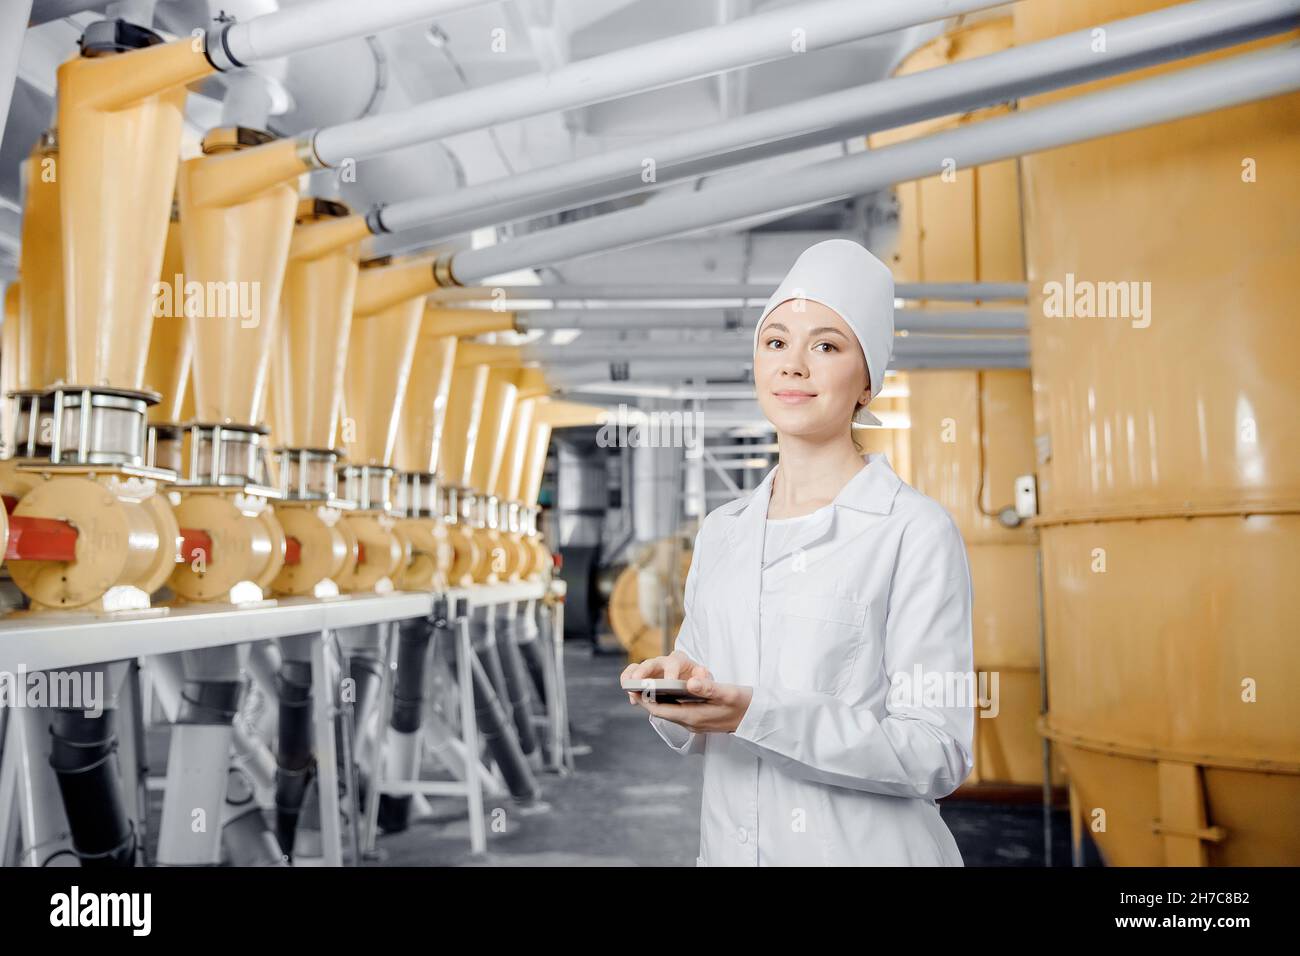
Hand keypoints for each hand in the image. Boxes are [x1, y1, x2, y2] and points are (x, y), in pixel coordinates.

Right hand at [622, 651, 711, 704]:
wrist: (700, 692)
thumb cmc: (705, 688)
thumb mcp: (712, 686)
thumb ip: (706, 684)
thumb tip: (695, 682)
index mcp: (682, 662)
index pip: (675, 662)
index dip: (670, 672)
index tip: (668, 683)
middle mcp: (665, 663)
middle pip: (652, 663)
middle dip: (644, 672)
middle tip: (638, 682)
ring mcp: (654, 671)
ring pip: (638, 668)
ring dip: (631, 676)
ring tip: (627, 687)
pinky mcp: (646, 680)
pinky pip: (633, 679)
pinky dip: (630, 687)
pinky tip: (632, 700)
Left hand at [635, 675, 753, 734]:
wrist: (759, 720)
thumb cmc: (745, 704)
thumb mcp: (729, 693)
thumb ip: (708, 688)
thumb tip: (690, 682)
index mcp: (693, 717)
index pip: (660, 709)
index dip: (644, 698)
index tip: (632, 687)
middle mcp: (690, 723)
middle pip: (660, 711)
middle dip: (646, 699)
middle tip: (632, 684)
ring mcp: (694, 723)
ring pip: (667, 711)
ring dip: (656, 700)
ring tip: (644, 686)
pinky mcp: (699, 719)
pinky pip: (676, 711)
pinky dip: (668, 701)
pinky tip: (666, 690)